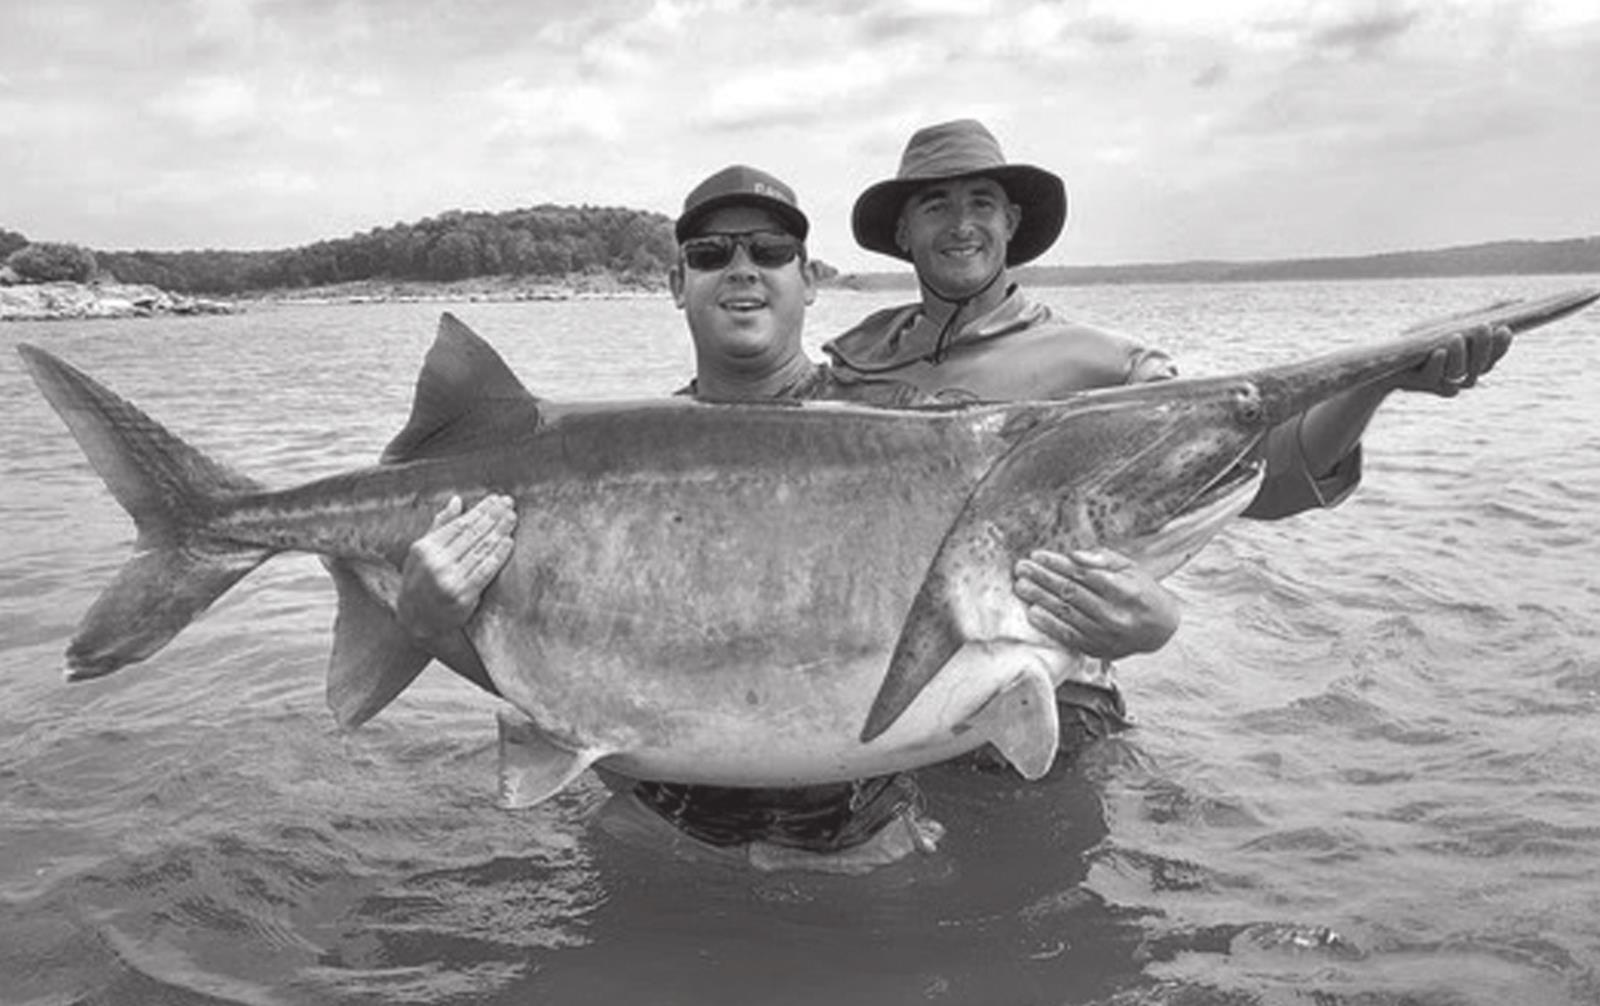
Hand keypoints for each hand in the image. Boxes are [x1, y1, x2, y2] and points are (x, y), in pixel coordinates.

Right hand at [396, 494, 516, 640]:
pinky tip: (508, 542)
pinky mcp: (463, 596)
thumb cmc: (419, 582)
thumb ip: (439, 526)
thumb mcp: (420, 553)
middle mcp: (436, 563)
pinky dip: (498, 555)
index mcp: (425, 549)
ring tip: (512, 517)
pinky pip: (485, 571)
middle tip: (509, 503)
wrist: (416, 621)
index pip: (459, 525)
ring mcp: (450, 580)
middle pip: (472, 534)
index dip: (479, 510)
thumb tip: (457, 500)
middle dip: (493, 516)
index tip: (495, 499)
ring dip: (499, 531)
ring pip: (480, 550)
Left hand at [1012, 547, 1178, 660]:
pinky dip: (1048, 624)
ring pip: (1066, 613)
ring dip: (1040, 598)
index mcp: (1125, 591)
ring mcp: (1104, 634)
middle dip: (1042, 578)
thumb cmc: (1142, 592)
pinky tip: (1032, 612)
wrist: (1159, 630)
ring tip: (1021, 586)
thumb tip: (1074, 555)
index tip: (1037, 555)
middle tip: (1021, 568)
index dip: (1058, 564)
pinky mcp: (1096, 649)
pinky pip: (1068, 635)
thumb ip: (1103, 559)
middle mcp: (1114, 614)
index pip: (1084, 574)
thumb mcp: (1130, 568)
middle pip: (1071, 593)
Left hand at [1389, 323, 1510, 396]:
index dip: (1501, 346)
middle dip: (1484, 347)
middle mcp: (1461, 375)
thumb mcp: (1454, 322)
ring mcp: (1443, 382)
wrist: (1387, 354)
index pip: (1494, 357)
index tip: (1505, 329)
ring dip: (1460, 355)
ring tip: (1456, 337)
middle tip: (1485, 327)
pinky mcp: (1422, 384)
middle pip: (1481, 367)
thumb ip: (1484, 313)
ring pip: (1459, 374)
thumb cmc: (1424, 337)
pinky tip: (1438, 352)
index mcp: (1472, 362)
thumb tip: (1520, 301)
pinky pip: (1433, 378)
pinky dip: (1437, 365)